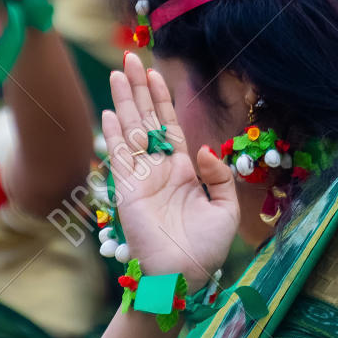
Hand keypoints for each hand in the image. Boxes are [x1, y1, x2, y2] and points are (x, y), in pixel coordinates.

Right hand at [101, 53, 239, 283]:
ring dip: (125, 101)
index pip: (170, 125)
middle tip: (129, 58)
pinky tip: (112, 112)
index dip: (162, 98)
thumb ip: (219, 175)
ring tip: (118, 72)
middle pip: (147, 119)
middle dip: (138, 89)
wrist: (183, 279)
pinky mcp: (128, 191)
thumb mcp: (225, 209)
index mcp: (183, 171)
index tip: (155, 72)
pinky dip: (117, 134)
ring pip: (132, 130)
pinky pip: (121, 157)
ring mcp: (142, 178)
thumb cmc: (205, 250)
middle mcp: (159, 169)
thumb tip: (201, 148)